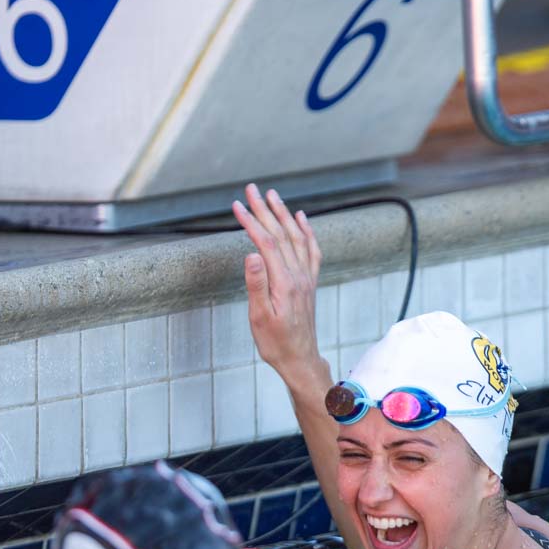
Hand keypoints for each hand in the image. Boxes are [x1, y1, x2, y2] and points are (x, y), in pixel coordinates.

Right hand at [233, 182, 324, 380]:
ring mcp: (306, 278)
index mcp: (284, 282)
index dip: (251, 221)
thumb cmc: (275, 343)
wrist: (300, 359)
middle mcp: (299, 275)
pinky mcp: (309, 282)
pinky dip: (306, 231)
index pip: (266, 243)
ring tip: (273, 195)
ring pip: (297, 237)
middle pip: (282, 234)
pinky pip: (311, 250)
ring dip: (284, 213)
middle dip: (265, 209)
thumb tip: (251, 254)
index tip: (237, 205)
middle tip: (251, 189)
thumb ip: (257, 284)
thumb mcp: (259, 317)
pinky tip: (301, 218)